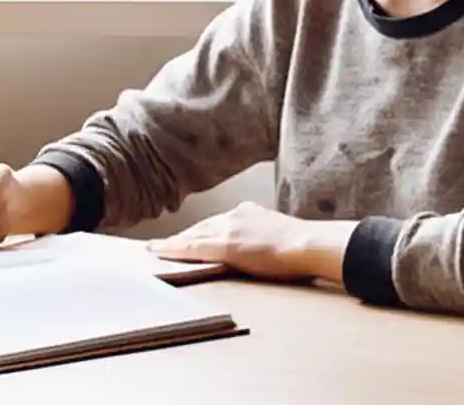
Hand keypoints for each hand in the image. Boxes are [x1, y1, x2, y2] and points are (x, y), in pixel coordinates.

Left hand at [146, 202, 355, 282]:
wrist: (308, 243)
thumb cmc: (303, 244)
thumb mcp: (280, 232)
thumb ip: (265, 233)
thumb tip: (266, 242)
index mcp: (248, 212)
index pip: (217, 222)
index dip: (200, 230)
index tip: (189, 235)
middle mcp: (234, 216)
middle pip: (201, 227)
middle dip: (183, 235)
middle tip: (163, 244)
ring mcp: (228, 229)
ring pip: (192, 235)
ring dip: (173, 242)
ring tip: (154, 249)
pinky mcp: (224, 245)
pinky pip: (191, 247)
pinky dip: (171, 248)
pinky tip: (156, 251)